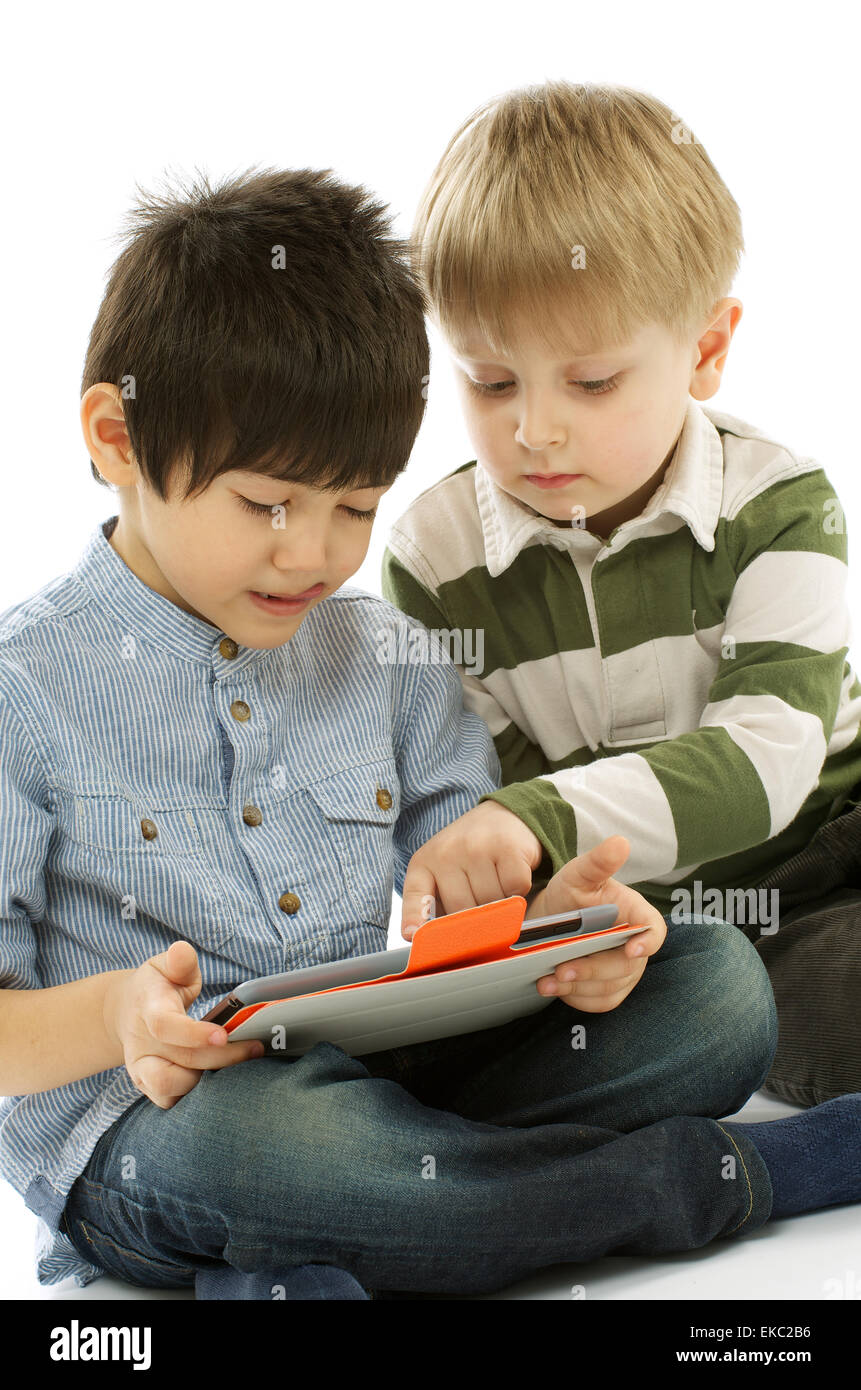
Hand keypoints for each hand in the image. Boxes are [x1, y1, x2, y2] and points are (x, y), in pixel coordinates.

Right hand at [104, 940, 264, 1109]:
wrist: (126, 1012)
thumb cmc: (156, 987)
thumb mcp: (164, 966)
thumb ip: (179, 961)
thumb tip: (182, 951)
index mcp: (149, 1010)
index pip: (165, 1026)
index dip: (193, 1034)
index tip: (222, 1035)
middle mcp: (142, 1044)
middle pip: (182, 1060)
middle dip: (223, 1059)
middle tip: (255, 1048)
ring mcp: (142, 1068)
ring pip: (169, 1089)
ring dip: (205, 1082)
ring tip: (233, 1064)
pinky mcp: (147, 1085)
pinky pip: (167, 1102)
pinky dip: (190, 1098)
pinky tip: (215, 1081)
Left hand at [400, 800, 543, 938]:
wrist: (503, 815)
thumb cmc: (470, 853)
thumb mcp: (442, 872)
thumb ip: (436, 903)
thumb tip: (429, 939)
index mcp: (424, 863)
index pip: (416, 896)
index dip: (414, 918)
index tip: (412, 936)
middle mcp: (447, 852)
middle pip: (462, 911)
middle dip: (476, 917)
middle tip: (481, 903)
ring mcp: (477, 848)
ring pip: (492, 903)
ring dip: (500, 903)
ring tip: (496, 884)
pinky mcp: (508, 847)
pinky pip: (516, 890)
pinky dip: (519, 890)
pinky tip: (511, 876)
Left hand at [528, 836, 666, 1012]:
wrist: (551, 920)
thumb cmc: (571, 894)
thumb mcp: (578, 874)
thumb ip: (598, 862)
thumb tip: (620, 843)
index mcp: (636, 914)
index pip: (653, 930)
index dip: (647, 941)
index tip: (631, 949)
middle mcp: (636, 946)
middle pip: (625, 966)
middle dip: (593, 969)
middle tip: (561, 969)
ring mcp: (624, 971)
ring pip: (610, 988)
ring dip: (578, 987)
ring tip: (547, 981)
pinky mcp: (608, 990)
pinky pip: (598, 1002)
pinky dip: (576, 998)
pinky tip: (555, 988)